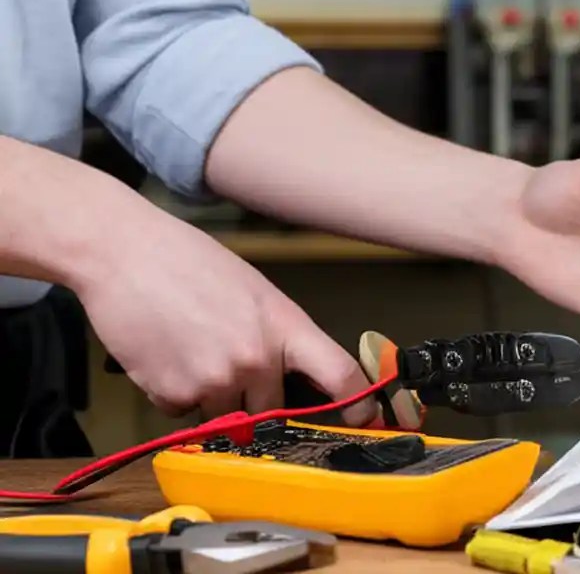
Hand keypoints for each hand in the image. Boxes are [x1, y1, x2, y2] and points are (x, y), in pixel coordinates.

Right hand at [72, 204, 375, 423]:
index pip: (341, 375)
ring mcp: (216, 380)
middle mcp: (257, 358)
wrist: (123, 253)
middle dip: (255, 397)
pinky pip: (184, 412)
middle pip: (274, 409)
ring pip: (227, 416)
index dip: (360, 404)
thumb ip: (278, 335)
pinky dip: (175, 392)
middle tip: (227, 360)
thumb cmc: (185, 262)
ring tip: (191, 348)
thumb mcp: (253, 292)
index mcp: (285, 326)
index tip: (366, 418)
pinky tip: (166, 354)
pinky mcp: (174, 394)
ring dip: (212, 397)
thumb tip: (294, 372)